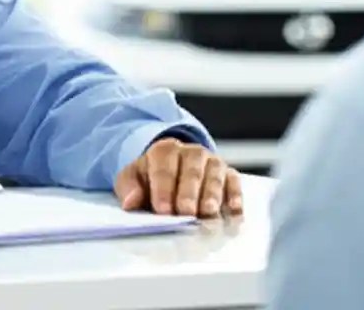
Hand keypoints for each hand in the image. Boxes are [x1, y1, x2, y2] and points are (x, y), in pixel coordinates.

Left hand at [114, 137, 242, 218]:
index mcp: (165, 151)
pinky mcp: (229, 174)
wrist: (170, 170)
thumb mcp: (133, 178)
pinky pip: (234, 181)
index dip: (163, 189)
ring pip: (214, 176)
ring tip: (208, 212)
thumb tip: (130, 202)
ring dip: (212, 195)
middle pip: (191, 172)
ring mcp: (212, 162)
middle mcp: (191, 153)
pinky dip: (235, 195)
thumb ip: (129, 188)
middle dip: (188, 193)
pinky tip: (234, 209)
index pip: (164, 168)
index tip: (163, 209)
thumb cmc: (151, 178)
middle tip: (186, 212)